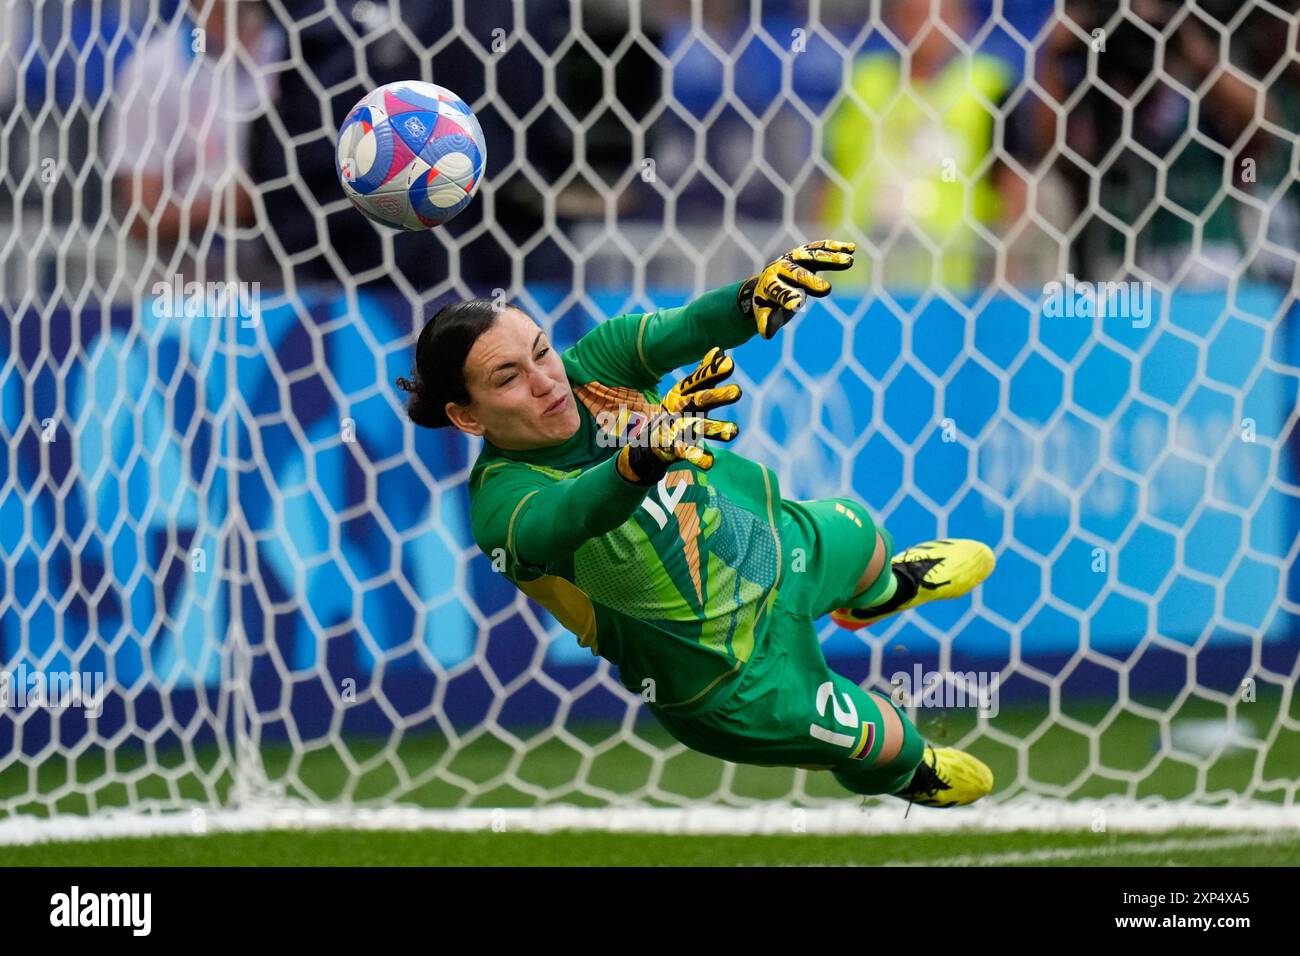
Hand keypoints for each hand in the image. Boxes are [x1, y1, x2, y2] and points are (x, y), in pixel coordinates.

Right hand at [616, 347, 740, 483]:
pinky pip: (688, 453)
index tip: (731, 364)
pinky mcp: (675, 448)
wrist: (652, 440)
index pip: (700, 380)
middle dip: (718, 396)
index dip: (714, 372)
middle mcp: (681, 408)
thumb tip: (719, 350)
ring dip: (716, 428)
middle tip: (739, 391)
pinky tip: (710, 463)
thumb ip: (704, 373)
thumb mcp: (688, 391)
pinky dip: (698, 458)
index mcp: (684, 392)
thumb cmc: (678, 411)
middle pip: (700, 400)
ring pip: (698, 427)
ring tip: (735, 431)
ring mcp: (677, 427)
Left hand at [739, 239, 855, 338]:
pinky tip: (851, 249)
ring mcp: (791, 259)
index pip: (777, 291)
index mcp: (768, 285)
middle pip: (794, 272)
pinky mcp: (803, 253)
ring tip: (849, 262)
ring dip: (829, 258)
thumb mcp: (766, 315)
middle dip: (809, 280)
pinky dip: (833, 248)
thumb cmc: (768, 305)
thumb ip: (768, 322)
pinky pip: (818, 249)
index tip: (797, 305)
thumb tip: (767, 333)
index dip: (786, 297)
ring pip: (810, 256)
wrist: (764, 285)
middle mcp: (778, 268)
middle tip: (826, 290)